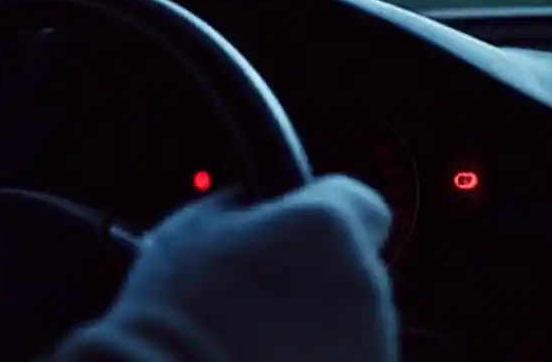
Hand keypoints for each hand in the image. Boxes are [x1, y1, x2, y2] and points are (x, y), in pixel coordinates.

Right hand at [56, 175, 397, 360]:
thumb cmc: (177, 314)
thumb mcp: (195, 228)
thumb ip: (248, 209)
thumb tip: (258, 208)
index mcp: (326, 227)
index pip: (365, 204)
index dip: (332, 215)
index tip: (302, 229)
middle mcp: (365, 281)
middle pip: (355, 266)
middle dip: (317, 276)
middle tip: (262, 295)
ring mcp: (373, 341)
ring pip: (355, 320)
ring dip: (319, 324)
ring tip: (261, 338)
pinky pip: (350, 357)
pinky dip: (320, 358)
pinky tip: (271, 361)